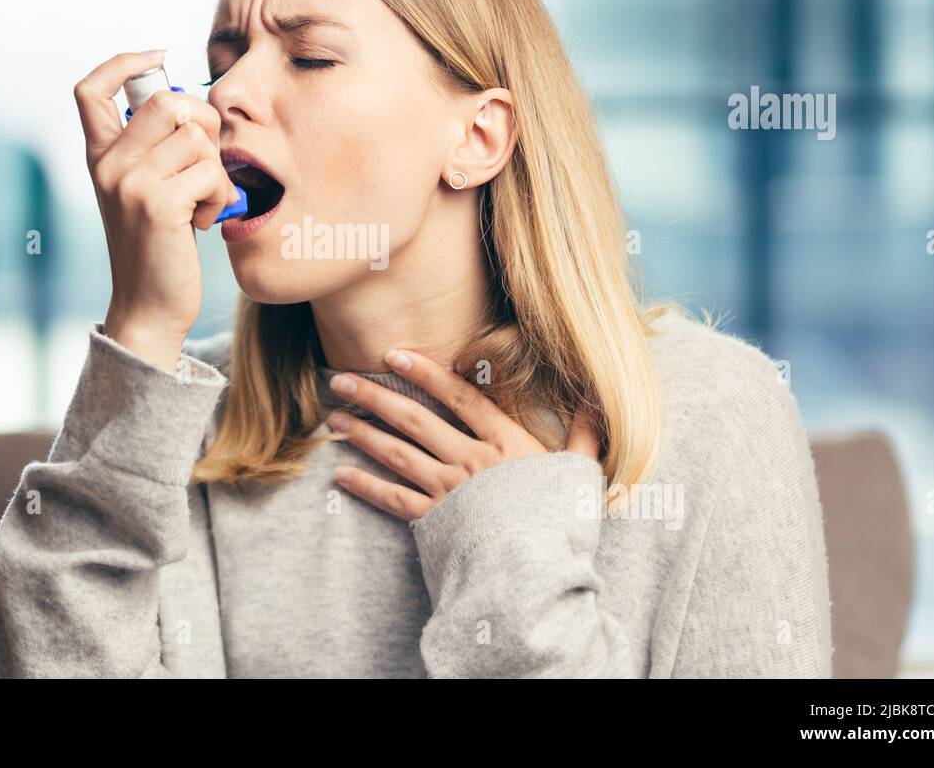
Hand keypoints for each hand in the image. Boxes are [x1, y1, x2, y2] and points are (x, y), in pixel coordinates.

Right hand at [73, 49, 237, 370]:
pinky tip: (205, 220)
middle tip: (207, 160)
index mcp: (100, 157)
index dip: (124, 62)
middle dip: (204, 122)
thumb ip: (157, 150)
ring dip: (216, 170)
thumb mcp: (147, 191)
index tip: (159, 57)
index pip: (90, 89)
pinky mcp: (157, 204)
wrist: (149, 307)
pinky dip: (220, 196)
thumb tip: (195, 107)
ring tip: (202, 201)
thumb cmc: (160, 247)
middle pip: (167, 100)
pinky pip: (210, 172)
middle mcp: (108, 165)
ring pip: (197, 137)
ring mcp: (129, 183)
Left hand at [326, 347, 600, 521]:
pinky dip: (367, 486)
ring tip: (334, 419)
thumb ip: (586, 432)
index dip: (425, 373)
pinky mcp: (436, 525)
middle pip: (416, 420)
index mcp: (507, 445)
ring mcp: (451, 493)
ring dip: (363, 434)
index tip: (394, 355)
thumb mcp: (582, 473)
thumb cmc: (565, 526)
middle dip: (376, 396)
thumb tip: (599, 397)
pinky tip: (342, 474)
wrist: (542, 579)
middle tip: (340, 379)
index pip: (460, 398)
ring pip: (398, 454)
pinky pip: (394, 500)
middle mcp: (472, 463)